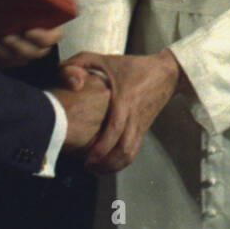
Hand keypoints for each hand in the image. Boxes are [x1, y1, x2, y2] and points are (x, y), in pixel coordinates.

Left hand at [0, 25, 62, 68]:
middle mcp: (39, 44)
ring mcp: (24, 54)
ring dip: (6, 52)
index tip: (29, 30)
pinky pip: (4, 62)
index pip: (54, 37)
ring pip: (19, 60)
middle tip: (7, 37)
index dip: (43, 37)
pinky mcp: (9, 59)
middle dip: (21, 46)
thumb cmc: (20, 1)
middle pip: (36, 52)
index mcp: (50, 28)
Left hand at [61, 50, 184, 172]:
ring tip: (97, 169)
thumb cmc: (135, 66)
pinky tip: (109, 162)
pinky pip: (134, 151)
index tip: (87, 158)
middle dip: (106, 164)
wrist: (167, 73)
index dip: (101, 148)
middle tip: (88, 167)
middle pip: (123, 150)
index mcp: (124, 101)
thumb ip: (82, 61)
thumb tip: (62, 69)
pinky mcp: (143, 129)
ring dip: (114, 166)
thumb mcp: (106, 59)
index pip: (114, 131)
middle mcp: (134, 117)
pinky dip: (121, 161)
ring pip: (130, 154)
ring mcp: (140, 125)